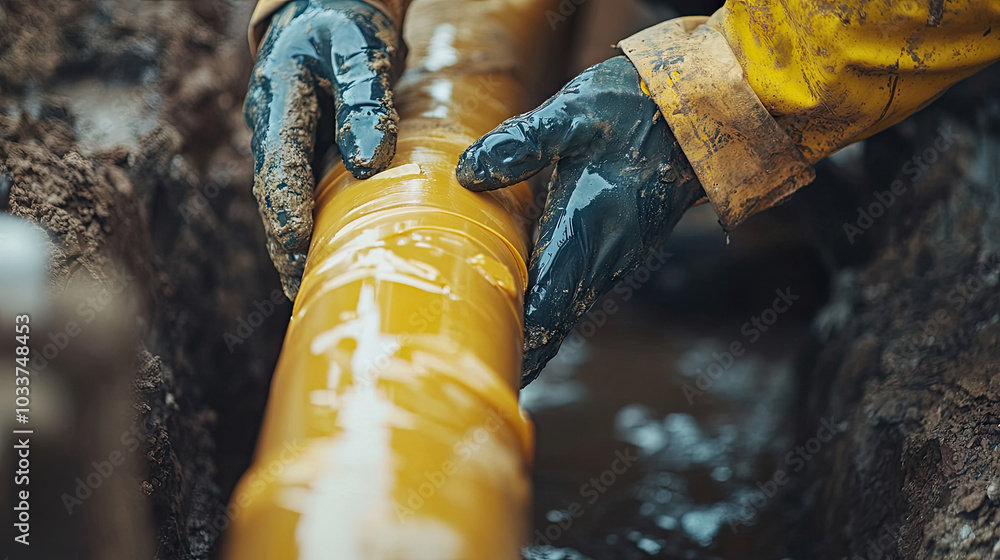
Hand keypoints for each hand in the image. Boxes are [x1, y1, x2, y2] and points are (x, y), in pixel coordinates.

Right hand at [245, 0, 403, 298]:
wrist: (326, 12)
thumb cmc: (344, 25)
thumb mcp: (358, 50)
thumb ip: (364, 100)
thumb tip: (368, 162)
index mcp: (278, 96)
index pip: (279, 159)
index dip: (287, 204)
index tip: (297, 242)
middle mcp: (271, 124)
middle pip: (271, 190)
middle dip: (282, 239)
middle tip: (298, 284)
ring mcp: (281, 139)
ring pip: (280, 198)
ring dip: (288, 242)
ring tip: (301, 287)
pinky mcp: (298, 150)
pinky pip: (297, 193)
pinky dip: (303, 227)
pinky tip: (315, 259)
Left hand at [456, 57, 703, 385]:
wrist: (698, 111)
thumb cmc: (636, 110)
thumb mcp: (572, 116)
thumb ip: (520, 144)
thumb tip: (467, 173)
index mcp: (587, 231)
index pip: (547, 305)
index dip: (520, 340)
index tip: (489, 366)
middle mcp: (604, 256)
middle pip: (557, 319)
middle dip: (524, 347)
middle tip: (480, 370)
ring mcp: (616, 256)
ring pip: (570, 308)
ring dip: (538, 330)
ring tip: (498, 348)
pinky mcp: (620, 247)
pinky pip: (582, 290)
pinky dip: (554, 307)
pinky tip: (529, 306)